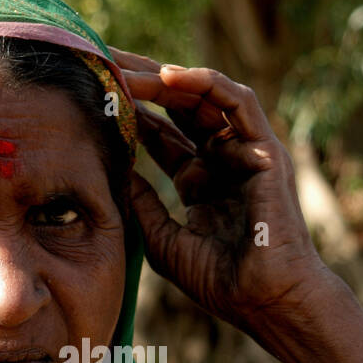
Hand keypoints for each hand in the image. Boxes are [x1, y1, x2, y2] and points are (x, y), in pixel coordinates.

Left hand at [109, 47, 329, 332]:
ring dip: (165, 79)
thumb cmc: (222, 281)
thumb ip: (140, 203)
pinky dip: (205, 84)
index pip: (162, 134)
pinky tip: (168, 78)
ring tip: (126, 69)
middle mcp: (223, 160)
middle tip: (103, 61)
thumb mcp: (163, 239)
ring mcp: (246, 152)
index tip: (95, 93)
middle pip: (179, 107)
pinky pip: (237, 102)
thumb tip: (111, 167)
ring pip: (204, 97)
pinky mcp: (266, 148)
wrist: (266, 301)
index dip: (130, 113)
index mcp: (202, 181)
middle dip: (141, 83)